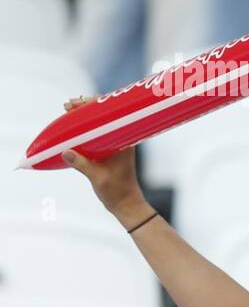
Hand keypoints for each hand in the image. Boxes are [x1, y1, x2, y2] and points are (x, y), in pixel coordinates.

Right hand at [60, 99, 148, 221]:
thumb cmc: (117, 191)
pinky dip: (82, 130)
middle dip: (85, 108)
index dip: (95, 106)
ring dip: (83, 118)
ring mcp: (113, 145)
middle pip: (104, 117)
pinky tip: (71, 128)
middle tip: (68, 105)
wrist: (125, 203)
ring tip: (67, 110)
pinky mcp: (106, 152)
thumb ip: (82, 165)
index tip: (79, 103)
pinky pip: (93, 136)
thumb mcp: (98, 178)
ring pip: (98, 125)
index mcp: (124, 141)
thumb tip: (65, 151)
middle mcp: (120, 140)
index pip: (112, 116)